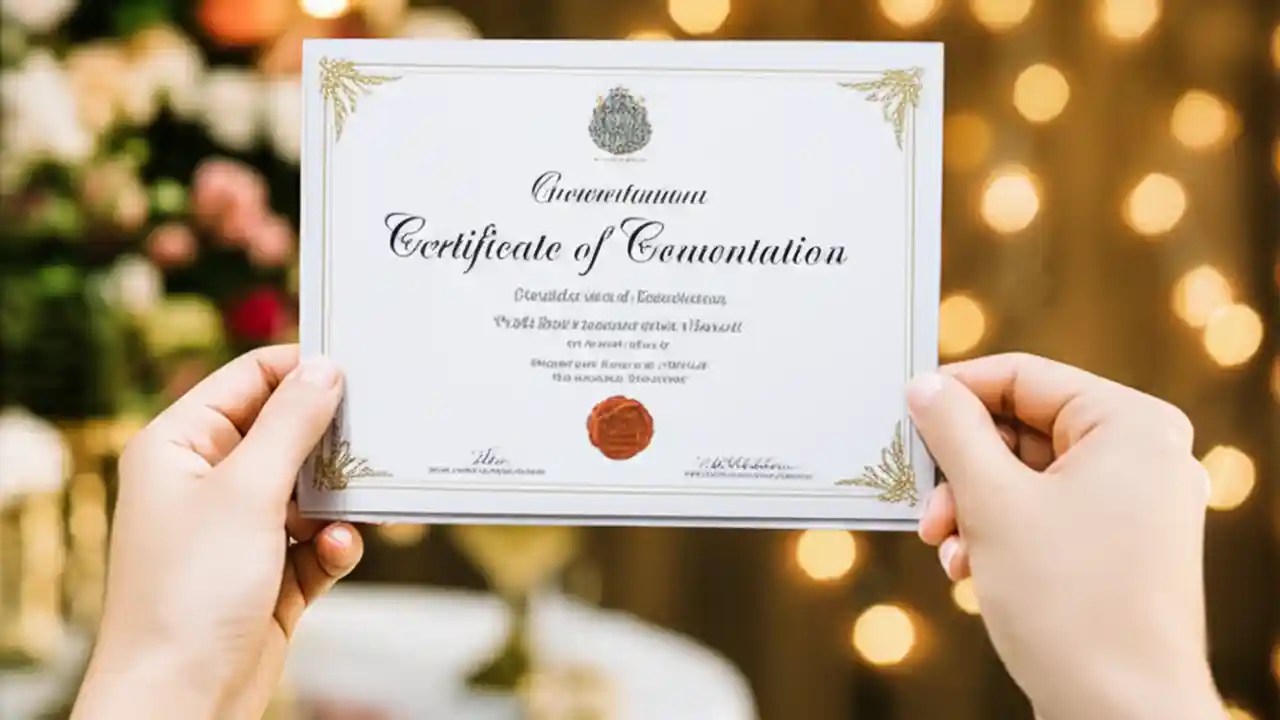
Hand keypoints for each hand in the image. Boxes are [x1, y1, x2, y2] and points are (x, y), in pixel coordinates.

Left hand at [73, 345, 362, 719]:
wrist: (181, 701)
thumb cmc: (190, 593)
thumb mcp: (247, 492)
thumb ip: (291, 424)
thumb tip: (325, 367)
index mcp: (181, 446)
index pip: (249, 379)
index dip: (301, 369)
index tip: (360, 368)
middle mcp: (207, 482)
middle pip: (287, 434)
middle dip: (332, 443)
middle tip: (378, 439)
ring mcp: (238, 530)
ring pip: (310, 490)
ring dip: (338, 501)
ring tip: (358, 509)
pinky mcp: (268, 573)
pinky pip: (317, 541)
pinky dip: (333, 545)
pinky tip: (336, 555)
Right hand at [910, 353, 1219, 719]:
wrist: (1121, 712)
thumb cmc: (1068, 601)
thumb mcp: (992, 502)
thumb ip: (953, 432)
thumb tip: (923, 386)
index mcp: (1132, 425)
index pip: (1024, 377)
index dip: (956, 392)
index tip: (903, 413)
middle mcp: (1145, 456)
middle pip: (1023, 429)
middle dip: (962, 471)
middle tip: (925, 506)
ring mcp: (1137, 505)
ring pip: (1028, 477)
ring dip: (973, 509)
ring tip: (945, 549)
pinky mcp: (1122, 549)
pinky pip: (1047, 515)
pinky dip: (1001, 535)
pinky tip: (970, 570)